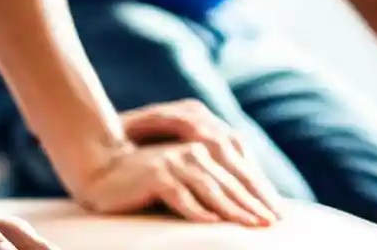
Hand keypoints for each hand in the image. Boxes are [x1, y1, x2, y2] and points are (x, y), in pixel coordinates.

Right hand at [72, 100, 280, 226]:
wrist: (100, 168)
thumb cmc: (141, 179)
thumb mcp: (179, 180)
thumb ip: (205, 186)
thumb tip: (235, 209)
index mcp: (203, 150)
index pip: (237, 175)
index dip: (258, 195)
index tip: (276, 216)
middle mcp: (193, 152)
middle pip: (230, 182)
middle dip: (253, 204)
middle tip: (270, 223)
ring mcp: (175, 161)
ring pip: (210, 188)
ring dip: (232, 209)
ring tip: (249, 225)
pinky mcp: (156, 173)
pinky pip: (180, 194)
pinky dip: (196, 209)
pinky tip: (210, 223)